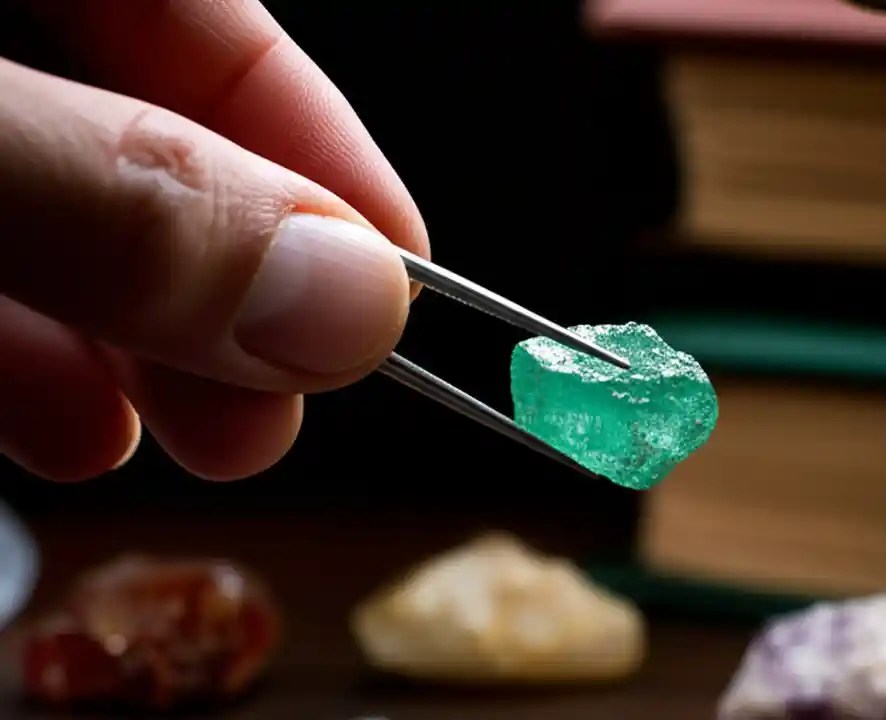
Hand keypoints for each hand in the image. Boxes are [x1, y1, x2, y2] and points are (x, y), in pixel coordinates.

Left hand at [0, 2, 428, 481]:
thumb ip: (118, 201)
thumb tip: (342, 297)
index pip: (207, 17)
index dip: (317, 144)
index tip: (397, 277)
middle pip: (140, 126)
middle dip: (228, 277)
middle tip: (292, 399)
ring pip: (53, 216)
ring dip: (134, 344)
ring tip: (205, 445)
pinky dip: (22, 356)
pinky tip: (74, 429)